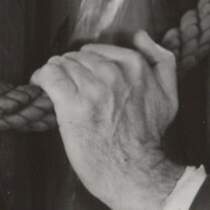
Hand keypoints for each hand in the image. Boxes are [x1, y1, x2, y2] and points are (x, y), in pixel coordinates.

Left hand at [31, 32, 184, 209]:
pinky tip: (40, 85)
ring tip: (55, 88)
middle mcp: (114, 74)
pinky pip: (50, 75)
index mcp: (136, 66)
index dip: (85, 62)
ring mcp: (93, 89)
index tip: (82, 75)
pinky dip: (41, 78)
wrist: (135, 173)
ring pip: (62, 63)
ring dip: (55, 74)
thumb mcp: (169, 96)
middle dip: (70, 68)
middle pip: (77, 56)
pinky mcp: (73, 105)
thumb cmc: (149, 137)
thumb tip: (140, 35)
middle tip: (69, 86)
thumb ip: (161, 60)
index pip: (97, 49)